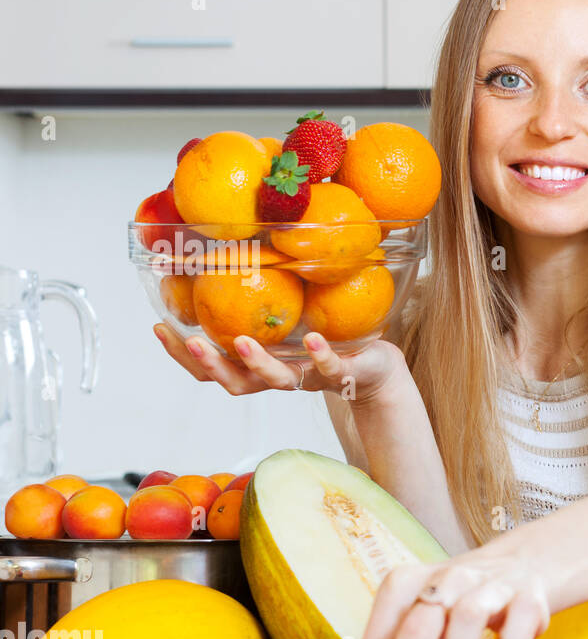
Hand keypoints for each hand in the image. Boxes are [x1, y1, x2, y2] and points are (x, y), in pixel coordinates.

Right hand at [154, 323, 403, 399]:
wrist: (376, 369)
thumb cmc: (326, 342)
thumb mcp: (288, 320)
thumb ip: (260, 301)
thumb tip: (224, 255)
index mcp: (259, 366)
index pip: (211, 368)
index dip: (182, 355)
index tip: (159, 328)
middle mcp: (279, 377)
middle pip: (234, 383)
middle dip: (209, 365)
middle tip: (190, 342)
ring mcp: (309, 377)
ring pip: (277, 380)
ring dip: (257, 362)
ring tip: (241, 341)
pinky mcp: (343, 374)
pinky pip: (329, 367)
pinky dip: (320, 355)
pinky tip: (312, 338)